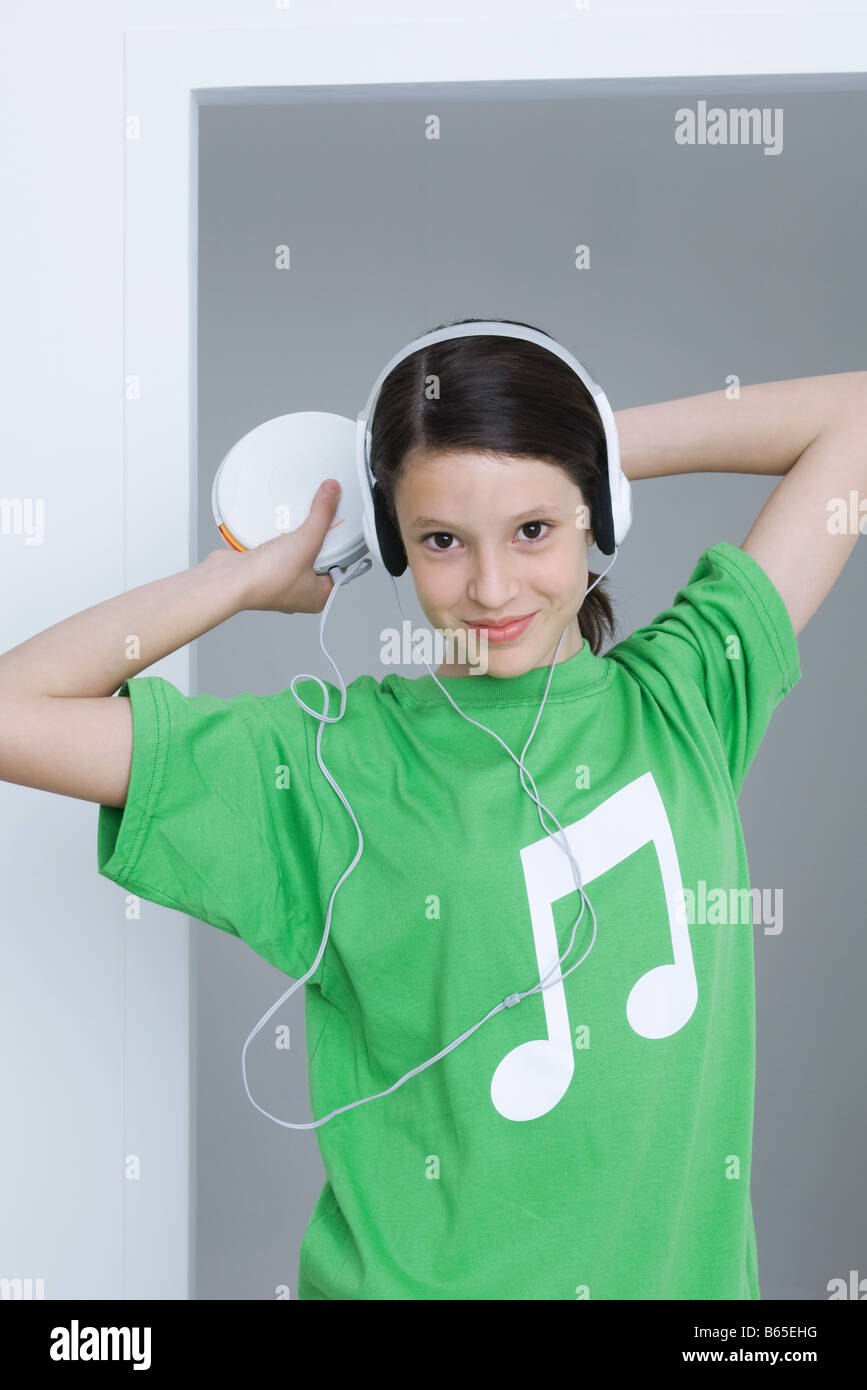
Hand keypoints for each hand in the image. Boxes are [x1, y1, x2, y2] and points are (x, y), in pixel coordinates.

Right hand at [215, 480, 343, 614]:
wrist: (228, 580)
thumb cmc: (266, 579)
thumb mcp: (306, 541)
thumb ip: (322, 515)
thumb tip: (333, 492)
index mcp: (317, 595)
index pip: (340, 566)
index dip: (344, 546)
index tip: (343, 526)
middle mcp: (299, 591)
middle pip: (319, 557)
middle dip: (319, 538)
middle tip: (322, 520)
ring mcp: (279, 580)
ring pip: (296, 552)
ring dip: (297, 537)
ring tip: (300, 521)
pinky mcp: (262, 569)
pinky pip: (276, 549)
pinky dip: (278, 537)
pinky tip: (279, 526)